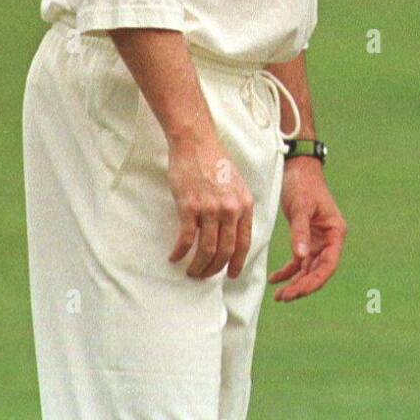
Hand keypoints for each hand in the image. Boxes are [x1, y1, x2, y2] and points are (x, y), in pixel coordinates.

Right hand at [166, 139, 254, 278]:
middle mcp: (231, 209)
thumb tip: (232, 232)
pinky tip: (174, 257)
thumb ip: (237, 207)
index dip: (238, 263)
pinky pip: (186, 239)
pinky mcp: (190, 207)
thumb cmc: (214, 162)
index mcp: (245, 204)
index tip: (231, 275)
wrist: (196, 142)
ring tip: (190, 272)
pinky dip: (180, 252)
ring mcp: (211, 209)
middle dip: (214, 269)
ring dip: (197, 266)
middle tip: (203, 277)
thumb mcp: (236, 184)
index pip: (244, 242)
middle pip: (225, 251)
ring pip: (206, 250)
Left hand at [270, 158, 346, 301]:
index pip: (328, 265)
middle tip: (283, 297)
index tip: (297, 292)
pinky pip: (299, 261)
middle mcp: (330, 239)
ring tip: (279, 296)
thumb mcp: (301, 207)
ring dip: (295, 283)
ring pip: (308, 269)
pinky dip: (288, 271)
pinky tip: (275, 279)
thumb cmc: (303, 184)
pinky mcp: (306, 238)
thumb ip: (300, 232)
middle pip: (318, 271)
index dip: (314, 281)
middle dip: (302, 286)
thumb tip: (300, 258)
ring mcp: (318, 240)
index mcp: (336, 232)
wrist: (297, 168)